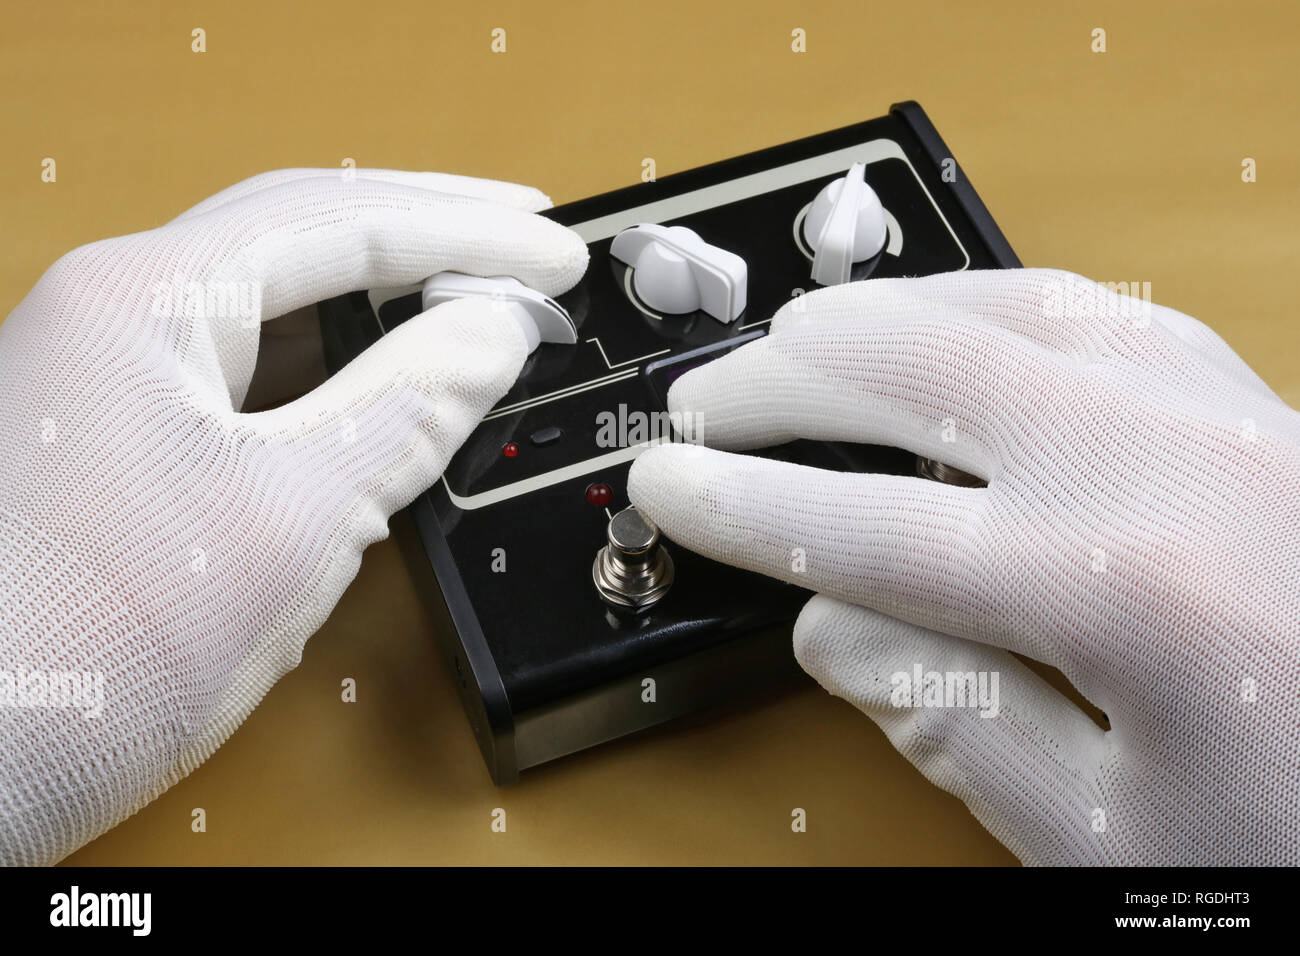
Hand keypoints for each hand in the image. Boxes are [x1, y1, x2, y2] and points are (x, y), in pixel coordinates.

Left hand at [0, 168, 586, 864]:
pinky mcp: (119, 443)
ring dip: (381, 308)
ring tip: (475, 307)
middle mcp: (115, 319)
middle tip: (525, 246)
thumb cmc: (81, 652)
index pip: (339, 223)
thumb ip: (406, 408)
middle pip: (301, 240)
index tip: (552, 249)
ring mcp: (110, 382)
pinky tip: (387, 389)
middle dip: (425, 240)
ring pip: (275, 310)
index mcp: (144, 302)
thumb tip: (490, 334)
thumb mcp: (292, 516)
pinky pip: (250, 377)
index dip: (467, 233)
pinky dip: (335, 375)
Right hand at [629, 269, 1299, 864]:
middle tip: (704, 400)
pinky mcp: (1245, 399)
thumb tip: (828, 624)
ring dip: (877, 317)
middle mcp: (1161, 463)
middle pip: (913, 371)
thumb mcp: (1100, 838)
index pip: (858, 524)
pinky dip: (987, 301)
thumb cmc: (1296, 832)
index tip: (665, 482)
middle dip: (780, 379)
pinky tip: (943, 323)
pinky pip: (1090, 306)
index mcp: (1112, 586)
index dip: (738, 504)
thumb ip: (943, 721)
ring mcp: (1214, 409)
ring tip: (794, 340)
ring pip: (1001, 304)